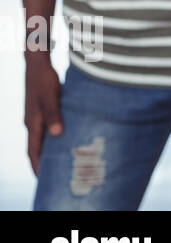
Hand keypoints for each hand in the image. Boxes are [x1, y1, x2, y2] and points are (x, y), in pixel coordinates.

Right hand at [25, 55, 61, 175]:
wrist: (37, 63)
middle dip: (45, 162)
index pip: (33, 151)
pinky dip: (55, 136)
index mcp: (32, 123)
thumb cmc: (44, 79)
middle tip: (56, 174)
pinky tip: (66, 137)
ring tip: (63, 159)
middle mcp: (32, 122)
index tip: (44, 179)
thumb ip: (54, 115)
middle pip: (37, 147)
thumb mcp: (51, 97)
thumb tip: (57, 135)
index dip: (38, 165)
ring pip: (43, 138)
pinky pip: (48, 128)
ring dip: (50, 149)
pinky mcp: (43, 109)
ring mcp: (37, 116)